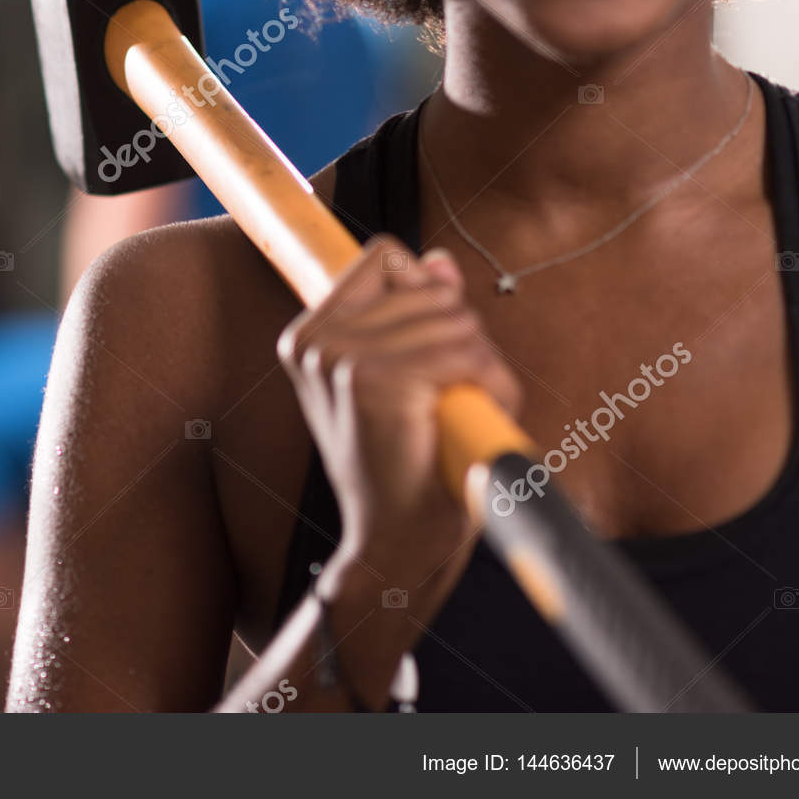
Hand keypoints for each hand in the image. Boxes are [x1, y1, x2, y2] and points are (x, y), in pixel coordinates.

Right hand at [277, 236, 521, 621]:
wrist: (394, 540)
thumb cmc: (403, 465)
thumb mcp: (400, 379)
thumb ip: (416, 315)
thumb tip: (439, 263)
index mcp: (308, 336)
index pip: (385, 258)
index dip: (425, 294)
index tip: (428, 353)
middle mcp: (316, 341)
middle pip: (430, 288)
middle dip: (462, 338)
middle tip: (447, 397)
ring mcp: (342, 358)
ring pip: (457, 320)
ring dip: (480, 367)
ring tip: (456, 413)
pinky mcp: (377, 380)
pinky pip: (467, 353)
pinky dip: (490, 386)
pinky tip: (466, 420)